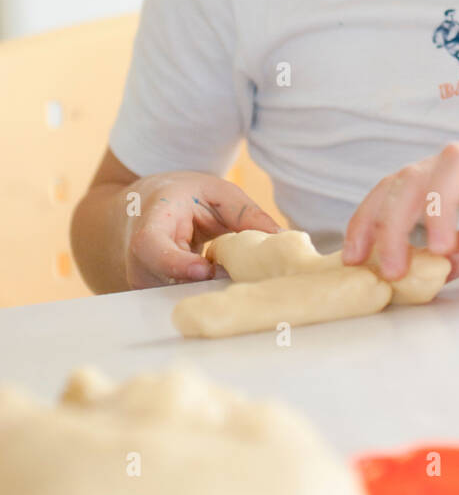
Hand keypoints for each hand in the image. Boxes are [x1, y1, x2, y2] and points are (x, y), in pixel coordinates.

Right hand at [124, 171, 283, 288]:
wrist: (144, 209)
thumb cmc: (182, 197)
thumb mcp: (214, 192)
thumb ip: (246, 214)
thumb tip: (281, 239)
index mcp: (150, 226)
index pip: (152, 248)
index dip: (176, 262)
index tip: (205, 269)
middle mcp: (141, 263)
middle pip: (173, 282)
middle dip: (212, 284)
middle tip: (249, 278)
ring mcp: (148, 286)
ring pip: (185, 297)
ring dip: (216, 291)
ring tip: (241, 276)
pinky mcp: (160, 300)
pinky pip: (188, 302)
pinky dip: (212, 295)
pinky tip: (230, 283)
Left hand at [341, 141, 458, 281]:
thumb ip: (452, 259)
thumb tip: (408, 287)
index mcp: (450, 180)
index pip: (394, 187)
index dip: (368, 219)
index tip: (354, 259)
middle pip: (413, 174)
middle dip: (391, 221)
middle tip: (390, 268)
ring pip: (454, 162)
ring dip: (437, 206)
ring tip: (441, 251)